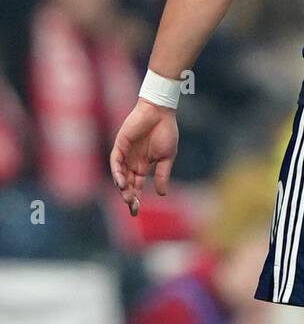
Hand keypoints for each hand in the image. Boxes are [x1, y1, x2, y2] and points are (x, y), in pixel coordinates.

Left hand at [109, 99, 178, 215]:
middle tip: (133, 208)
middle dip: (129, 197)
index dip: (136, 198)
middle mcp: (132, 162)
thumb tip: (161, 194)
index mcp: (143, 165)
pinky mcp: (120, 144)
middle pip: (127, 183)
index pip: (137, 186)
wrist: (161, 112)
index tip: (137, 211)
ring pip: (120, 174)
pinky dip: (117, 172)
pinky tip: (121, 182)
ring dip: (123, 187)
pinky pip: (116, 161)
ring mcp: (125, 153)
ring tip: (127, 197)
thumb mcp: (167, 157)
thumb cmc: (166, 131)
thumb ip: (163, 175)